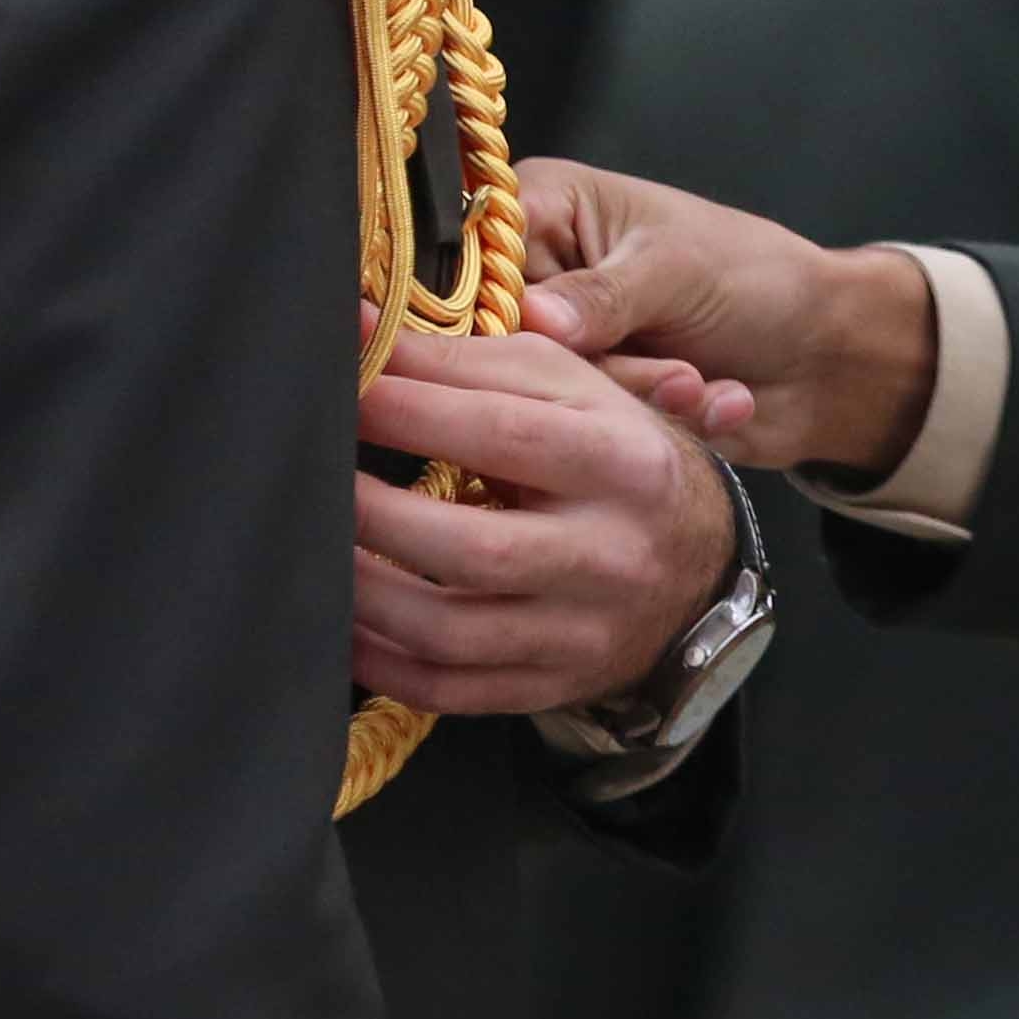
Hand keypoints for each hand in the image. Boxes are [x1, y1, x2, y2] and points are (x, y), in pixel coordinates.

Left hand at [346, 332, 741, 717]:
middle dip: (375, 514)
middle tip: (320, 481)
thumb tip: (356, 327)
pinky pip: (446, 691)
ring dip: (363, 593)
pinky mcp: (551, 685)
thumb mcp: (570, 389)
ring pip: (451, 634)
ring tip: (321, 549)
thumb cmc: (614, 453)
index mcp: (622, 461)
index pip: (504, 433)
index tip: (345, 395)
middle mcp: (611, 554)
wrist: (698, 561)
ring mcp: (581, 633)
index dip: (410, 414)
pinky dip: (380, 661)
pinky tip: (348, 620)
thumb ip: (467, 360)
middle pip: (475, 549)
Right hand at [513, 159, 938, 476]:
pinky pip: (584, 428)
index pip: (474, 259)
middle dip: (592, 367)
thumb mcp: (676, 268)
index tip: (540, 343)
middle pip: (501, 338)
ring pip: (542, 393)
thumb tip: (531, 319)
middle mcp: (535, 275)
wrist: (820, 354)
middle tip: (673, 369)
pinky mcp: (585, 401)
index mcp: (542, 208)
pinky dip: (656, 420)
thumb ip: (601, 295)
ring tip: (697, 379)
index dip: (495, 309)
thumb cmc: (752, 276)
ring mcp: (560, 345)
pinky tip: (715, 398)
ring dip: (635, 398)